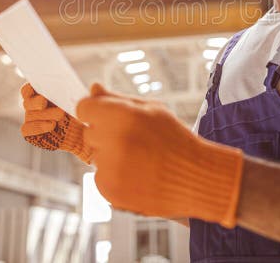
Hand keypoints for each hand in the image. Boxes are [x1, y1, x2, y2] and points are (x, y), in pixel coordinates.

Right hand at [20, 83, 92, 163]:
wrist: (84, 137)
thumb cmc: (83, 116)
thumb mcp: (90, 104)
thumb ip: (94, 95)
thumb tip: (96, 86)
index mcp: (44, 94)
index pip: (29, 88)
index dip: (29, 86)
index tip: (34, 86)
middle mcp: (35, 107)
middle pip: (27, 101)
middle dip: (35, 101)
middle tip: (45, 101)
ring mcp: (34, 121)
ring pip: (30, 115)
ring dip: (44, 114)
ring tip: (60, 115)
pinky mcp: (34, 134)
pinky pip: (27, 130)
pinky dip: (38, 127)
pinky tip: (51, 125)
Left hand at [77, 84, 242, 226]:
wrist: (196, 179)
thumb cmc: (175, 139)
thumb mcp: (152, 110)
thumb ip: (117, 99)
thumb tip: (93, 88)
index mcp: (123, 117)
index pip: (84, 108)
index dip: (96, 111)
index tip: (108, 117)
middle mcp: (113, 142)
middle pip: (89, 133)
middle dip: (106, 134)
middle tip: (134, 140)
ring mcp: (110, 169)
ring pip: (95, 156)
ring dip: (110, 156)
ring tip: (140, 160)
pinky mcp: (110, 191)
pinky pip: (100, 177)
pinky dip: (113, 176)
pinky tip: (137, 175)